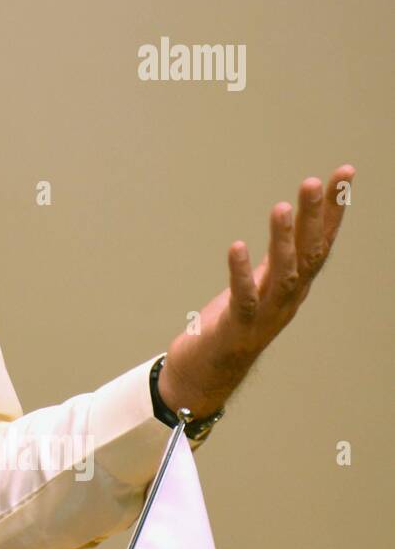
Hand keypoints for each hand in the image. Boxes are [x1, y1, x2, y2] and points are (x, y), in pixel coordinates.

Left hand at [159, 165, 354, 419]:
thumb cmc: (231, 325)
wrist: (205, 375)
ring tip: (280, 208)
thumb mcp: (258, 284)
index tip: (344, 174)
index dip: (333, 210)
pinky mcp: (237, 327)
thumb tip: (289, 224)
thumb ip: (275, 258)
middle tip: (313, 181)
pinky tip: (237, 246)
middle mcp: (287, 299)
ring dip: (282, 241)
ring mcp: (265, 315)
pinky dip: (241, 272)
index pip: (320, 241)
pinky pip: (244, 298)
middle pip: (308, 254)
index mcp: (293, 285)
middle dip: (314, 217)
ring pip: (282, 274)